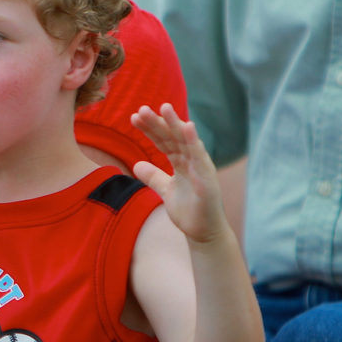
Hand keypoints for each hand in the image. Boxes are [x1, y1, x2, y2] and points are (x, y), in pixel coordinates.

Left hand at [130, 104, 227, 243]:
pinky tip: (187, 127)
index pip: (163, 141)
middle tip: (142, 109)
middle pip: (172, 138)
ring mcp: (201, 168)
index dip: (150, 129)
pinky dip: (194, 142)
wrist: (204, 233)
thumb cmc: (189, 211)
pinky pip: (200, 157)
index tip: (134, 117)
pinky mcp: (208, 179)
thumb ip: (153, 177)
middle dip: (158, 123)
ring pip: (186, 142)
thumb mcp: (165, 190)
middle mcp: (192, 161)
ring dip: (176, 124)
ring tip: (164, 108)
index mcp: (182, 162)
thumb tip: (137, 164)